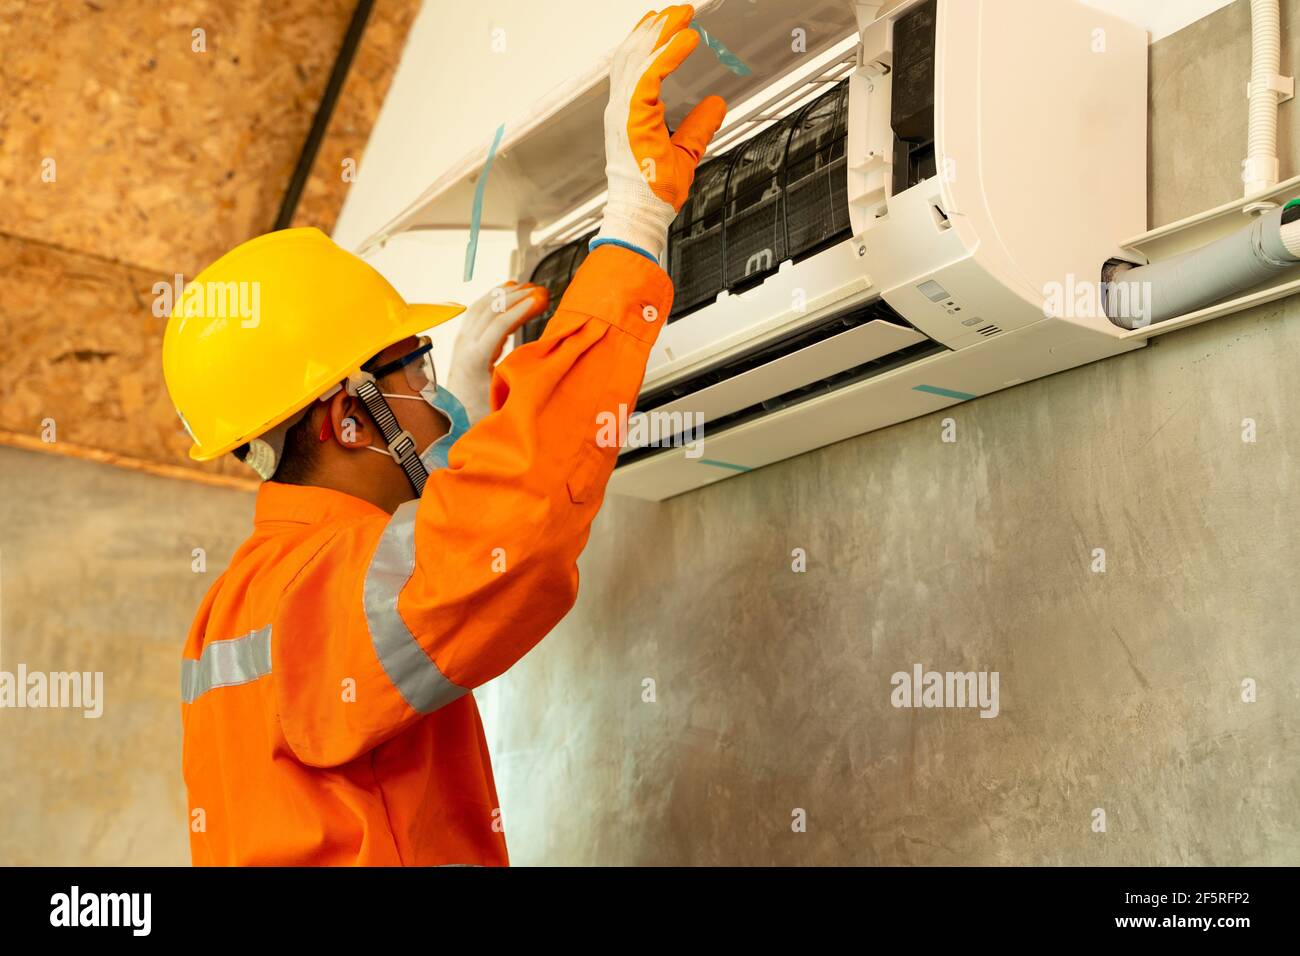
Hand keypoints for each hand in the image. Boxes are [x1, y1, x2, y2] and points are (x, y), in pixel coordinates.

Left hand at [445, 282, 548, 425]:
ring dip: (503, 294)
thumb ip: (518, 376)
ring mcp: (462, 340)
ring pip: (481, 306)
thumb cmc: (478, 411)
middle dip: (515, 296)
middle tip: (537, 289)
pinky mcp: (463, 340)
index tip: (538, 299)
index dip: (520, 310)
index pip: (499, 325)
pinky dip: (492, 299)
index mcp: (474, 358)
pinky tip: (505, 293)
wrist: (452, 417)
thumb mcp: (501, 397)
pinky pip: (477, 312)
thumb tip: (540, 358)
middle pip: (490, 310)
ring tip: (525, 286)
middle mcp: (465, 344)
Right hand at [594, 5, 726, 262]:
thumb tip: (717, 104)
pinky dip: (669, 55)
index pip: (634, 68)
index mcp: (628, 115)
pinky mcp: (634, 118)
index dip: (649, 43)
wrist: (641, 213)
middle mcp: (621, 109)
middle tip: (677, 11)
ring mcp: (624, 112)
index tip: (665, 25)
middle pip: (634, 56)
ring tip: (682, 17)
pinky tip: (687, 41)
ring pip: (639, 59)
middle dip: (656, 29)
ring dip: (662, 34)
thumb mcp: (684, 150)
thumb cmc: (652, 191)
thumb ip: (698, 125)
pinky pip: (651, 76)